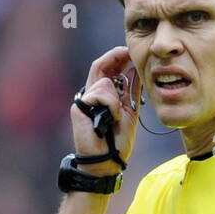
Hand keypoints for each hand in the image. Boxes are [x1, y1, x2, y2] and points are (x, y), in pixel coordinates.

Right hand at [71, 46, 139, 172]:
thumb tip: (135, 70)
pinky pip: (101, 94)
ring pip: (104, 82)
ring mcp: (84, 101)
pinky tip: (111, 118)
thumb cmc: (117, 142)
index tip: (130, 53)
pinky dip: (111, 105)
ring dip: (117, 98)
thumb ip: (131, 92)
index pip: (107, 70)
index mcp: (103, 96)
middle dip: (114, 57)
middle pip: (99, 66)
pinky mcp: (79, 108)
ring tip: (117, 116)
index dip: (118, 59)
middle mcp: (91, 96)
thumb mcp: (130, 112)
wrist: (108, 161)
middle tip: (127, 53)